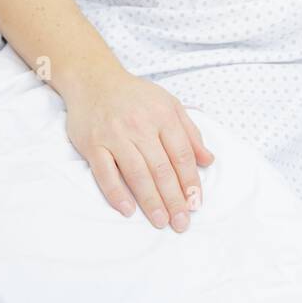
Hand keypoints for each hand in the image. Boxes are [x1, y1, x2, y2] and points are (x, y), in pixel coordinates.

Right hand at [63, 71, 214, 232]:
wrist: (94, 80)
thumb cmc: (136, 96)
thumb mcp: (170, 105)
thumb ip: (190, 133)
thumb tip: (208, 160)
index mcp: (163, 116)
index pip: (181, 155)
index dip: (190, 182)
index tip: (196, 204)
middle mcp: (140, 125)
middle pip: (161, 168)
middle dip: (174, 198)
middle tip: (181, 223)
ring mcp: (115, 135)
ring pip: (137, 173)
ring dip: (150, 201)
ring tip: (161, 221)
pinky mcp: (93, 144)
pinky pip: (105, 173)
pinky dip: (117, 193)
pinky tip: (128, 209)